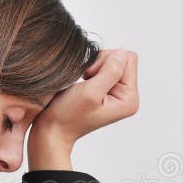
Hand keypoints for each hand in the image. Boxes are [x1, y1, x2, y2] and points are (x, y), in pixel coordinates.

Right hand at [28, 49, 138, 170]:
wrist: (54, 129)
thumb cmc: (68, 116)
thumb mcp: (90, 92)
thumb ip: (110, 71)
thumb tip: (121, 53)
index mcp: (129, 99)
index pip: (129, 58)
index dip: (107, 61)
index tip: (91, 77)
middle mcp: (127, 96)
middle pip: (123, 58)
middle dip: (102, 63)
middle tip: (87, 80)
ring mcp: (118, 92)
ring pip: (113, 60)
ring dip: (95, 66)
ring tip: (85, 82)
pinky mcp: (108, 89)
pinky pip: (105, 66)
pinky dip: (92, 70)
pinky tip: (85, 82)